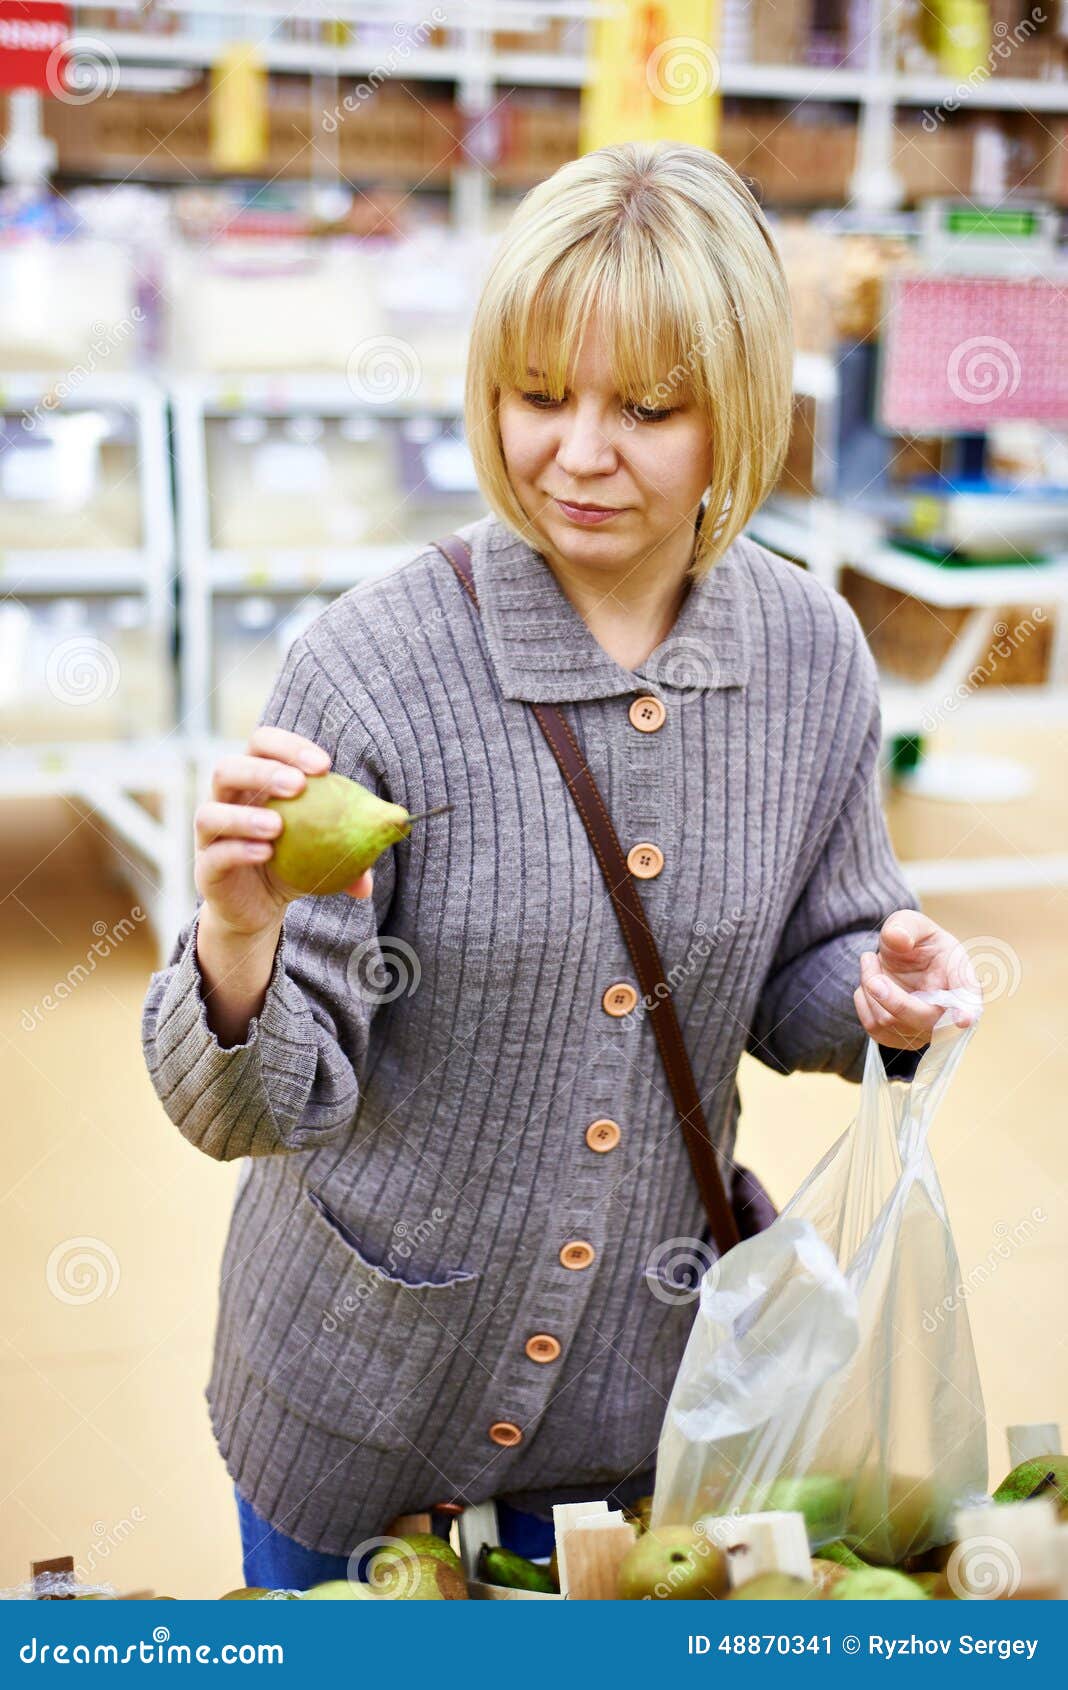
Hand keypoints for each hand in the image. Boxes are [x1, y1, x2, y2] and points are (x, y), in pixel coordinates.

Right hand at [195, 726, 373, 937]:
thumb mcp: (327, 847)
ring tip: (278, 827)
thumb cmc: (295, 864)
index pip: (262, 745)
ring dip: (245, 815)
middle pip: (227, 768)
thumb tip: (399, 824)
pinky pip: (215, 854)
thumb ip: (355, 835)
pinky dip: (239, 851)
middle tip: (298, 786)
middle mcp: (225, 801)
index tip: (324, 765)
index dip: (289, 747)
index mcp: (254, 782)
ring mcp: (210, 836)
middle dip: (262, 771)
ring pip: (211, 812)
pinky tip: (266, 854)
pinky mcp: (206, 869)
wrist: (260, 910)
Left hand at [853, 909, 980, 1049]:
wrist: (901, 962)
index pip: (970, 999)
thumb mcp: (913, 923)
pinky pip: (873, 1027)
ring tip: (871, 960)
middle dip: (894, 1000)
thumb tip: (897, 938)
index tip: (963, 1019)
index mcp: (961, 980)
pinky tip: (871, 982)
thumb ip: (907, 926)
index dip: (968, 1010)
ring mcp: (924, 1030)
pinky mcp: (900, 1039)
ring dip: (870, 986)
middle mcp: (948, 1012)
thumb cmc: (916, 943)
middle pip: (922, 1019)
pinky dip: (864, 1000)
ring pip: (889, 1020)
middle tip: (871, 971)